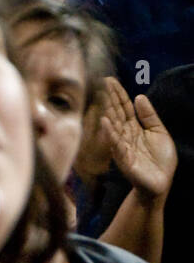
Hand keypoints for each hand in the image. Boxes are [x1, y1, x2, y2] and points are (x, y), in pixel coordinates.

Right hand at [99, 77, 175, 203]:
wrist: (160, 182)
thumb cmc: (160, 159)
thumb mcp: (159, 132)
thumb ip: (149, 116)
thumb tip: (139, 96)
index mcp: (134, 127)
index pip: (124, 107)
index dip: (118, 94)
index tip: (110, 80)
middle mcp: (125, 134)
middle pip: (116, 112)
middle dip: (110, 97)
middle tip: (102, 82)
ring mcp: (122, 145)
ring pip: (113, 124)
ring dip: (107, 110)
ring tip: (102, 96)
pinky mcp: (122, 157)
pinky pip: (115, 143)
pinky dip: (109, 132)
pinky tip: (105, 121)